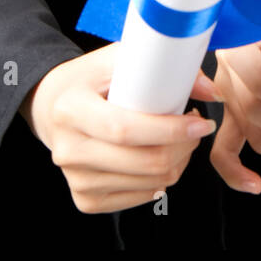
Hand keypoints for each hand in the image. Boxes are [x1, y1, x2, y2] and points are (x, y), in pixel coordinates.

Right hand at [21, 43, 218, 213]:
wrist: (50, 108)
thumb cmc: (88, 80)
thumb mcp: (114, 60)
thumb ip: (160, 67)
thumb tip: (211, 91)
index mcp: (70, 110)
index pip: (125, 130)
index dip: (169, 130)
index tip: (200, 122)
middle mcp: (68, 151)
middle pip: (143, 162)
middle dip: (184, 146)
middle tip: (196, 127)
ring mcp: (75, 180)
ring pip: (150, 182)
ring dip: (178, 161)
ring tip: (179, 138)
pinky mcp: (85, 200)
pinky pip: (142, 196)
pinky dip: (162, 178)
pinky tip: (160, 155)